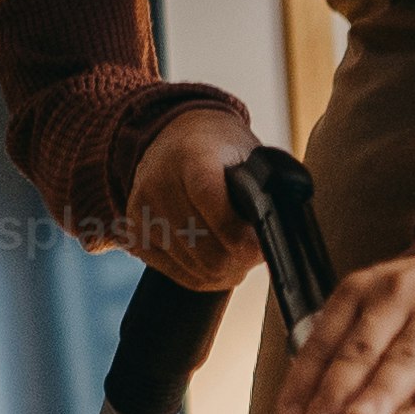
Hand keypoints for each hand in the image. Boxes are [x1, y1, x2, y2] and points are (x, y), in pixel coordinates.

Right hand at [120, 105, 262, 291]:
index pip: (214, 207)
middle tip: (255, 253)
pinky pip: (179, 275)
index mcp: (192, 156)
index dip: (242, 238)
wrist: (172, 137)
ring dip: (225, 270)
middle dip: (240, 259)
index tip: (262, 248)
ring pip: (197, 269)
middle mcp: (159, 183)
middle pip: (208, 250)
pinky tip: (216, 257)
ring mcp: (143, 211)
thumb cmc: (219, 148)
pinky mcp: (134, 235)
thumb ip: (265, 187)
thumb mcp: (247, 152)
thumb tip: (279, 230)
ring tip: (237, 252)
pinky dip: (205, 275)